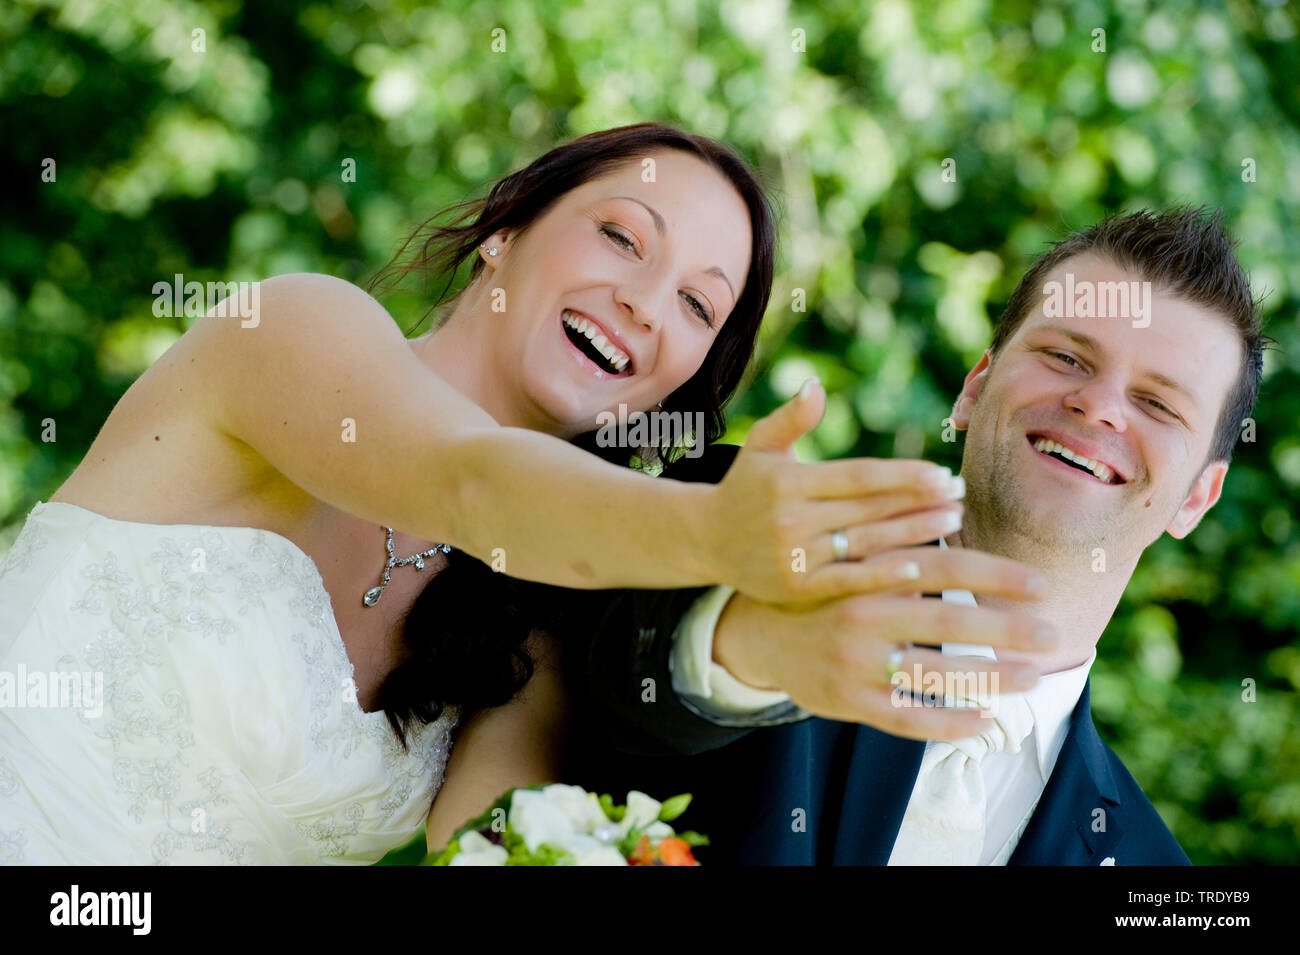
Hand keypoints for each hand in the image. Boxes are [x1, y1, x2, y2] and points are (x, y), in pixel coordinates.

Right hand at [705, 378, 966, 604]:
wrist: (705, 541)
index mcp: (788, 483)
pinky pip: (850, 581)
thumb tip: (816, 385)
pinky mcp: (797, 589)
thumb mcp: (760, 447)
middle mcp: (791, 520)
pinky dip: (885, 574)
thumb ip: (791, 418)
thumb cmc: (744, 488)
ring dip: (915, 532)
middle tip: (960, 494)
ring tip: (953, 519)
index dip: (902, 476)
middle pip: (869, 510)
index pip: (857, 477)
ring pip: (867, 544)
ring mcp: (794, 557)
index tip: (941, 473)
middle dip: (919, 501)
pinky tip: (921, 565)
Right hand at [711, 547, 1055, 739]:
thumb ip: (900, 541)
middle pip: (946, 623)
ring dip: (988, 677)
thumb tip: (958, 508)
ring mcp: (854, 665)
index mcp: (868, 574)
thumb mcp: (853, 555)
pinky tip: (985, 720)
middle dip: (1006, 629)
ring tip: (1033, 677)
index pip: (943, 568)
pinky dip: (947, 724)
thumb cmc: (824, 589)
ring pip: (932, 676)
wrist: (757, 630)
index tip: (1041, 586)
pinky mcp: (847, 703)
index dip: (994, 576)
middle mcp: (861, 618)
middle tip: (1053, 635)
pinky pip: (905, 720)